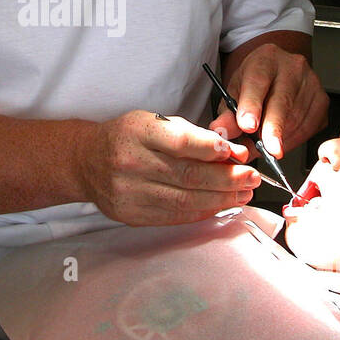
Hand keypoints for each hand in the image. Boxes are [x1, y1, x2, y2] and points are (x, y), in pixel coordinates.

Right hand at [75, 110, 259, 225]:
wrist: (87, 162)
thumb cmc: (127, 138)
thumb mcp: (154, 123)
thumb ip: (193, 136)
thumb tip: (233, 152)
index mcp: (137, 132)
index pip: (180, 142)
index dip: (210, 149)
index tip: (234, 153)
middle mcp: (131, 162)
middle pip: (188, 175)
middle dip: (227, 178)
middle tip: (252, 177)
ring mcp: (130, 192)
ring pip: (185, 200)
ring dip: (221, 198)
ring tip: (243, 193)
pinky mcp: (132, 214)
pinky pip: (175, 216)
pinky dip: (202, 211)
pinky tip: (219, 205)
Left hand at [207, 44, 327, 159]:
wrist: (277, 71)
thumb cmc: (254, 81)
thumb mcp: (234, 91)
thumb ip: (228, 113)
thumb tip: (222, 132)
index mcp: (265, 59)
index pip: (258, 81)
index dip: (252, 106)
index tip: (247, 126)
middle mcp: (292, 67)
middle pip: (282, 102)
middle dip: (272, 129)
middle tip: (265, 150)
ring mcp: (311, 83)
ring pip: (296, 119)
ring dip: (279, 140)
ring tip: (262, 147)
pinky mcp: (322, 101)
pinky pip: (309, 128)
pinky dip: (292, 140)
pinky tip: (280, 141)